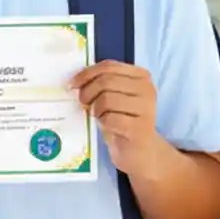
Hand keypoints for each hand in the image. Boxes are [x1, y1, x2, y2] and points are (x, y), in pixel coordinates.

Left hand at [71, 61, 166, 178]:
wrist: (140, 152)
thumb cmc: (123, 121)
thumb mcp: (114, 97)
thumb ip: (101, 84)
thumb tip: (75, 80)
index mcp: (140, 76)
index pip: (108, 66)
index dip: (86, 74)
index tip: (73, 84)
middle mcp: (147, 89)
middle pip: (106, 81)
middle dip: (88, 91)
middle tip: (82, 103)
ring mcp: (146, 109)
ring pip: (107, 99)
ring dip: (95, 109)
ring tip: (97, 116)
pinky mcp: (140, 128)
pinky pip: (110, 118)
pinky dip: (102, 122)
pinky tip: (107, 126)